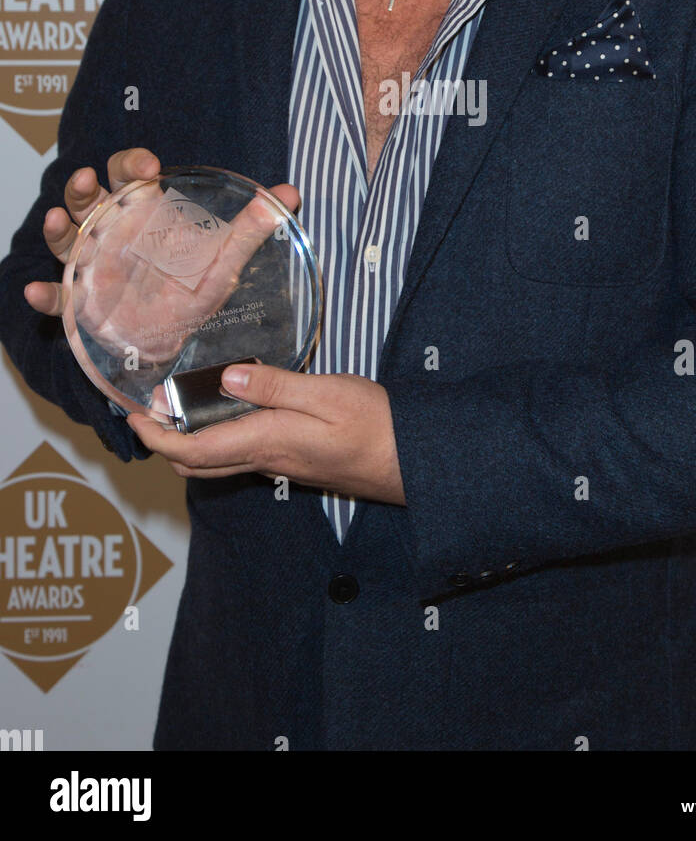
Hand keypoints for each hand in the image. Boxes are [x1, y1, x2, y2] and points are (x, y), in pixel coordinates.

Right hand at [24, 148, 300, 363]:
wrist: (170, 339)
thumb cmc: (190, 288)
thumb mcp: (223, 261)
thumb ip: (252, 227)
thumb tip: (290, 194)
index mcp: (141, 212)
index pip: (129, 173)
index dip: (132, 164)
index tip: (148, 168)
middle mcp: (110, 232)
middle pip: (89, 198)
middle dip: (83, 186)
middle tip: (90, 180)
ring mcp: (90, 266)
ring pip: (66, 238)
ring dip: (59, 227)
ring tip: (59, 219)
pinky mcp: (81, 303)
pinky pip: (56, 297)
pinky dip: (44, 295)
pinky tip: (37, 293)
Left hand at [127, 363, 405, 504]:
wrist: (412, 462)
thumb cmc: (376, 424)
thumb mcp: (327, 393)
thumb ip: (275, 387)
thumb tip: (224, 379)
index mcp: (267, 441)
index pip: (193, 449)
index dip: (156, 435)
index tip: (132, 415)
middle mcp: (266, 460)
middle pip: (196, 463)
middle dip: (164, 440)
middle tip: (151, 407)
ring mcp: (280, 466)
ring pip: (218, 462)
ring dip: (189, 440)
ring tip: (180, 405)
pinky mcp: (294, 463)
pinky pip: (242, 457)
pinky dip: (219, 439)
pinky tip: (229, 412)